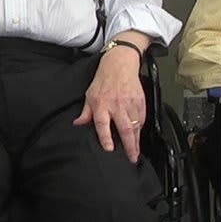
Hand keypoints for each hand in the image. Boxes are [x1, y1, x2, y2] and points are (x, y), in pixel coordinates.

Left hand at [74, 47, 145, 162]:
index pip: (103, 125)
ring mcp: (130, 103)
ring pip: (136, 125)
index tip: (110, 149)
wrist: (120, 63)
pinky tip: (139, 136)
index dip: (106, 138)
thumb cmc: (104, 79)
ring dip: (136, 140)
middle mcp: (116, 105)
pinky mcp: (140, 100)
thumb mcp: (90, 95)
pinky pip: (142, 118)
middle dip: (129, 145)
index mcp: (101, 104)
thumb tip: (78, 125)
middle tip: (131, 158)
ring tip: (136, 153)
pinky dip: (141, 128)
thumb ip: (86, 112)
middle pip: (124, 128)